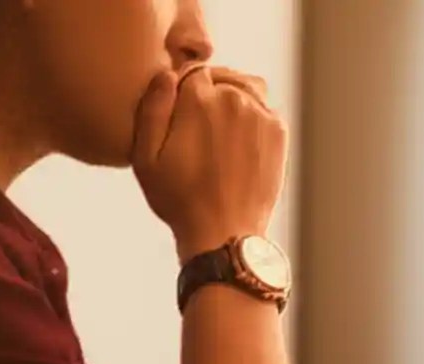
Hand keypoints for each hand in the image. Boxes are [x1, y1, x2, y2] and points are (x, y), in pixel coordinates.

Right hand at [132, 66, 287, 261]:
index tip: (180, 110)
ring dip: (234, 100)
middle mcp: (234, 99)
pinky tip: (240, 142)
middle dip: (210, 92)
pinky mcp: (279, 133)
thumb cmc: (179, 199)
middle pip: (221, 77)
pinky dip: (255, 116)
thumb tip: (166, 74)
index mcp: (198, 98)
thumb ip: (152, 107)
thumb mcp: (144, 156)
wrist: (224, 232)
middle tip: (200, 125)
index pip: (192, 71)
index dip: (184, 88)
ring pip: (246, 89)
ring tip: (221, 129)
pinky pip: (265, 109)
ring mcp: (261, 115)